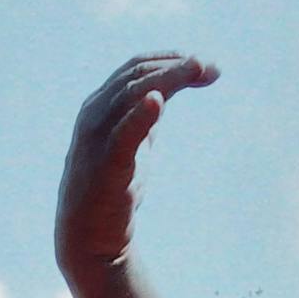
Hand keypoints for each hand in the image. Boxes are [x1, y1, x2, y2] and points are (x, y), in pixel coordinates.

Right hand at [58, 53, 215, 279]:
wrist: (89, 238)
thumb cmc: (112, 189)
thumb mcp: (133, 143)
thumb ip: (145, 117)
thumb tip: (166, 92)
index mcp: (100, 105)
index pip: (136, 68)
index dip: (170, 59)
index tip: (205, 65)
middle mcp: (94, 114)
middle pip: (136, 75)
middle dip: (175, 66)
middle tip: (209, 66)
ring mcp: (96, 138)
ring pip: (132, 94)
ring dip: (167, 78)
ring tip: (196, 70)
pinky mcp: (104, 165)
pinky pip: (122, 134)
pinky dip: (140, 115)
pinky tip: (159, 100)